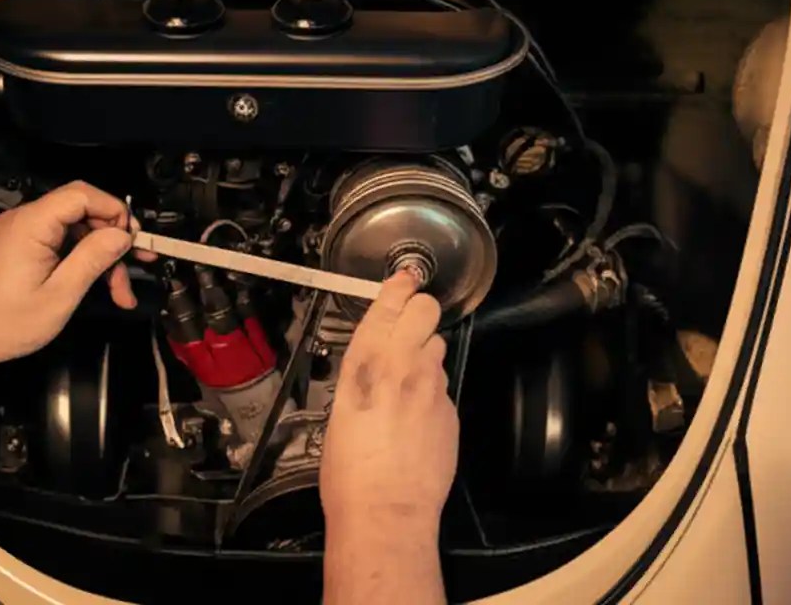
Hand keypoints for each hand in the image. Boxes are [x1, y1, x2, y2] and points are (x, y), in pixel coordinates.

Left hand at [0, 181, 152, 368]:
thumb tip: (123, 235)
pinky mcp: (19, 247)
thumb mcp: (58, 295)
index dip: (114, 212)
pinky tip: (97, 288)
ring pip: (74, 231)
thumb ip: (92, 259)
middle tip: (138, 268)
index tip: (134, 242)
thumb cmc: (3, 322)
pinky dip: (80, 262)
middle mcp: (25, 219)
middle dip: (113, 240)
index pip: (83, 194)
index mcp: (32, 223)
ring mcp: (21, 233)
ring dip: (100, 258)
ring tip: (120, 294)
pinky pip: (58, 243)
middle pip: (82, 212)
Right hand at [319, 272, 457, 539]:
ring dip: (426, 354)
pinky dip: (432, 394)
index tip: (402, 280)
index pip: (388, 305)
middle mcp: (402, 366)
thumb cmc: (350, 474)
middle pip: (426, 309)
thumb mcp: (338, 412)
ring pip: (438, 346)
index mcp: (365, 364)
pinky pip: (444, 387)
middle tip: (410, 324)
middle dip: (419, 311)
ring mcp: (432, 387)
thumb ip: (361, 380)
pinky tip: (417, 419)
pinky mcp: (451, 411)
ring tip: (409, 382)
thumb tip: (372, 371)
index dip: (398, 287)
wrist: (386, 511)